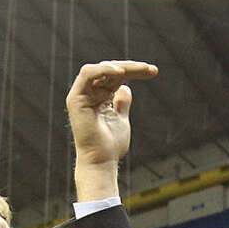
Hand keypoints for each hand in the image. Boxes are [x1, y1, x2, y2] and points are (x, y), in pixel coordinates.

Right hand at [68, 60, 158, 199]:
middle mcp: (87, 94)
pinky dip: (103, 70)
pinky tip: (121, 73)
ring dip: (120, 67)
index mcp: (98, 97)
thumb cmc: (111, 145)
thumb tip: (126, 88)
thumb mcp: (121, 118)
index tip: (153, 71)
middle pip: (110, 70)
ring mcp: (80, 95)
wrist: (102, 161)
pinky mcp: (75, 99)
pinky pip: (87, 74)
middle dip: (131, 67)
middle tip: (151, 69)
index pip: (116, 76)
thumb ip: (122, 103)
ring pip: (100, 69)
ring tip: (139, 69)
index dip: (134, 71)